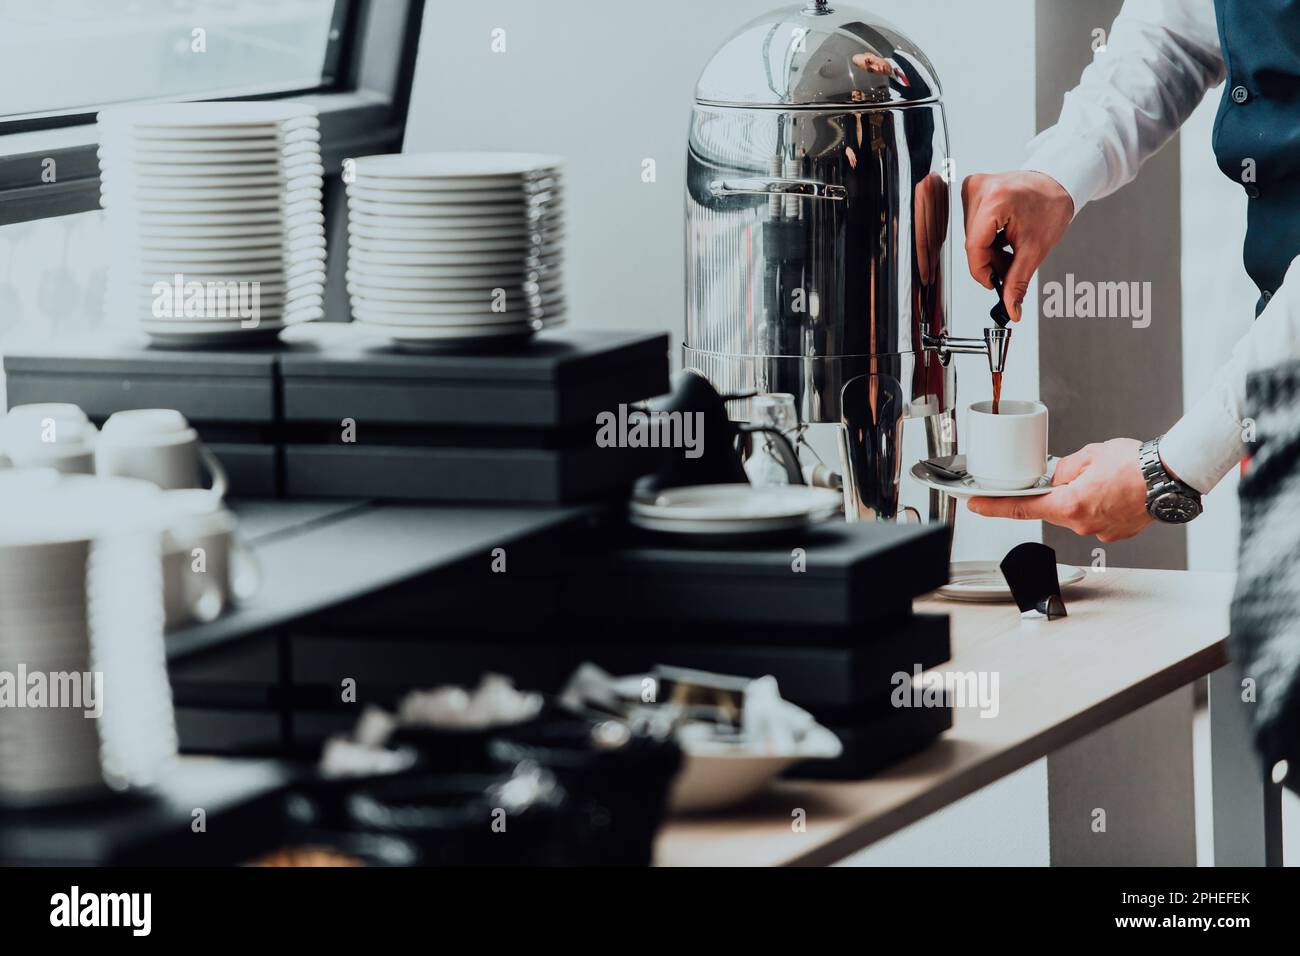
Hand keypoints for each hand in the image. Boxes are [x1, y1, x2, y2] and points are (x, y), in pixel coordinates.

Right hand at [961, 171, 1073, 320]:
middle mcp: (979, 189)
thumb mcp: (1035, 248)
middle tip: (1010, 265)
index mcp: (996, 200)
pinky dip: (987, 237)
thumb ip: (1018, 282)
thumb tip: (1010, 308)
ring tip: (1010, 248)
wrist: (1057, 183)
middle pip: (972, 242)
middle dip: (990, 260)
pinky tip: (1003, 236)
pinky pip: (972, 224)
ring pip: (971, 236)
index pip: (974, 246)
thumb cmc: (1050, 206)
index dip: (982, 271)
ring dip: (988, 250)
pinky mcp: (973, 190)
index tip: (993, 283)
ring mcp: (974, 188)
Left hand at [966, 438, 1153, 542]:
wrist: (1173, 477)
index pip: (1021, 508)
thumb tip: (1052, 478)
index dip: (993, 507)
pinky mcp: (1114, 533)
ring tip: (1104, 480)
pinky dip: (1097, 504)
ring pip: (1074, 512)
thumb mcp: (1089, 455)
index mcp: (1070, 505)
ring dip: (1080, 496)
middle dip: (1056, 491)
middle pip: (1051, 508)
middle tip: (1079, 473)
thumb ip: (1062, 469)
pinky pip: (1094, 517)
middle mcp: (1082, 524)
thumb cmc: (1137, 465)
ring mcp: (1099, 532)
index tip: (976, 506)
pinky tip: (1112, 490)